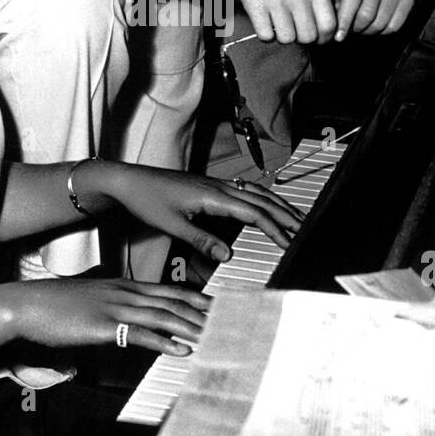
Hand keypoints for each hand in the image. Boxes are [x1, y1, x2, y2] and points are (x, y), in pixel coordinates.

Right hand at [4, 278, 210, 354]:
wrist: (25, 304)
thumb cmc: (52, 306)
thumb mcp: (88, 301)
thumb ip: (108, 309)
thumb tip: (118, 323)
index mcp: (122, 286)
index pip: (168, 289)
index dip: (194, 298)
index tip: (215, 307)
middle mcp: (124, 292)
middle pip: (173, 301)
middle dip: (203, 313)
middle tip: (228, 322)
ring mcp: (115, 307)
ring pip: (163, 316)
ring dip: (191, 328)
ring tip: (214, 338)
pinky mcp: (104, 325)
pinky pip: (141, 334)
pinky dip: (164, 342)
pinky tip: (180, 350)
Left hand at [92, 163, 302, 261]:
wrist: (128, 181)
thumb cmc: (146, 200)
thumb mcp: (172, 224)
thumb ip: (201, 239)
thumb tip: (228, 255)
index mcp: (213, 195)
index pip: (253, 212)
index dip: (274, 228)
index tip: (289, 242)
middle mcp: (219, 186)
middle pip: (262, 200)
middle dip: (286, 215)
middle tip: (306, 231)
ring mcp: (216, 184)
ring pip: (256, 193)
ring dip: (278, 205)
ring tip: (296, 219)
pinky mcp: (210, 186)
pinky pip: (245, 191)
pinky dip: (263, 199)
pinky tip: (267, 207)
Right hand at [208, 0, 335, 44]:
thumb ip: (320, 1)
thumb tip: (327, 33)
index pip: (329, 24)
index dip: (324, 37)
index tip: (317, 37)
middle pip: (308, 36)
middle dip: (301, 38)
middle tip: (295, 29)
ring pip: (287, 39)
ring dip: (282, 36)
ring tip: (278, 23)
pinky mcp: (254, 4)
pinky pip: (266, 35)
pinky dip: (265, 33)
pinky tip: (265, 20)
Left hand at [333, 0, 415, 37]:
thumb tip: (336, 22)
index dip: (344, 21)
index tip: (339, 36)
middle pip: (366, 15)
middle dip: (357, 28)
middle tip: (353, 28)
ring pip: (381, 23)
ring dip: (369, 31)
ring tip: (364, 27)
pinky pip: (395, 25)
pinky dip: (384, 31)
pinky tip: (378, 25)